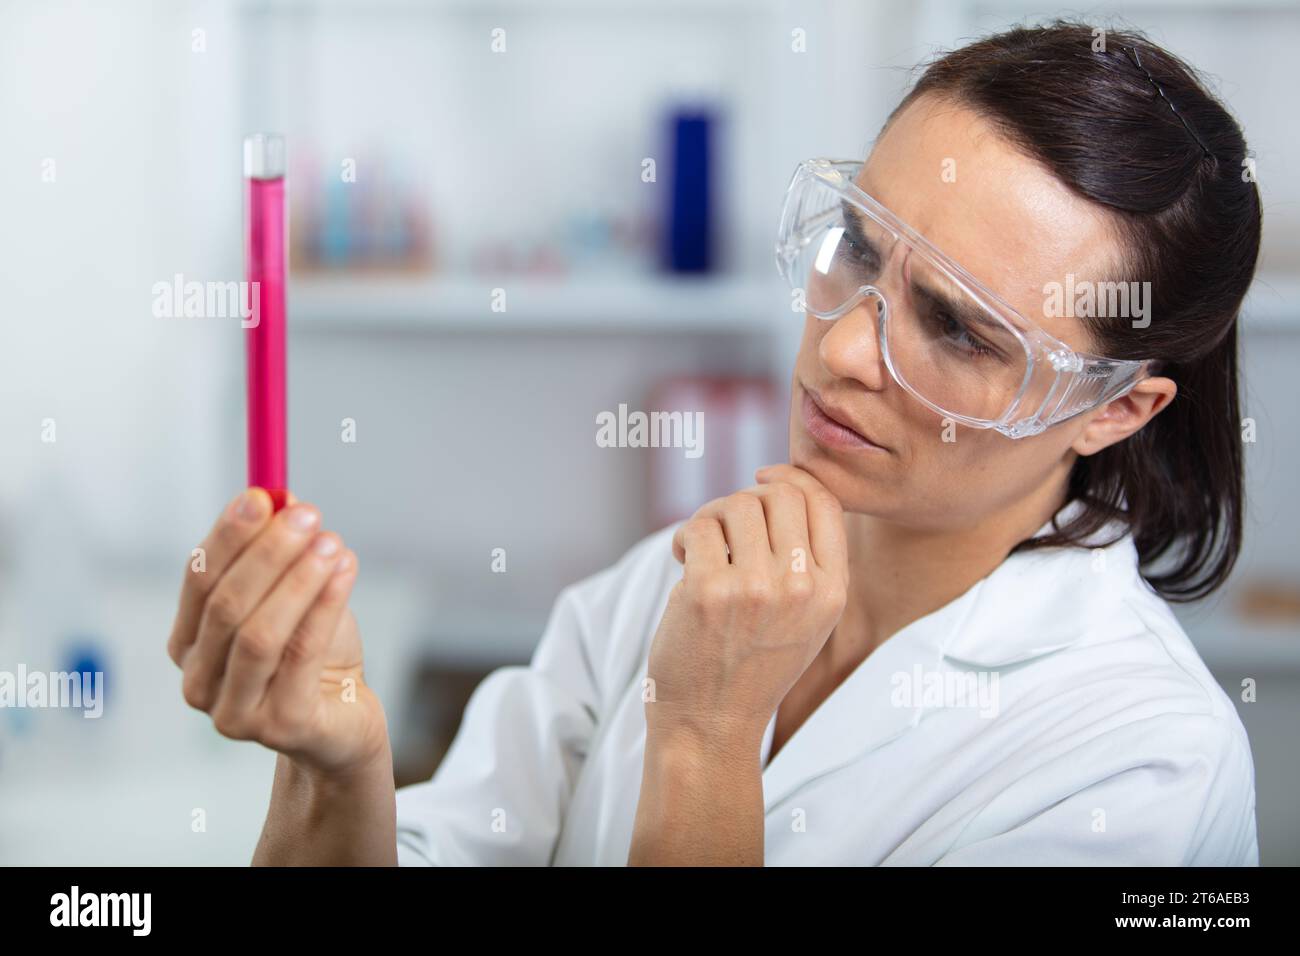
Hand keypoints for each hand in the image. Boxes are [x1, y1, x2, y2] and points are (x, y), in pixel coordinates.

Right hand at [167, 488, 388, 779]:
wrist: (345, 721)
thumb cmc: (313, 653)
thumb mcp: (296, 594)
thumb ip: (280, 549)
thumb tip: (281, 496)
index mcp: (188, 643)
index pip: (198, 579)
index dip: (228, 535)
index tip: (262, 494)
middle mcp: (199, 682)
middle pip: (226, 605)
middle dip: (268, 552)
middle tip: (308, 514)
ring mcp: (234, 712)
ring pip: (260, 633)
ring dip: (299, 579)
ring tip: (332, 542)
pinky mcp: (281, 727)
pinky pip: (301, 655)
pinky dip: (325, 605)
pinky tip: (346, 570)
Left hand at [644, 463, 848, 753]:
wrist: (711, 722)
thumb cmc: (752, 664)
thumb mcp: (807, 618)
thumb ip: (806, 561)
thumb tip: (779, 484)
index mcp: (832, 591)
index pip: (824, 502)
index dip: (791, 478)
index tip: (760, 479)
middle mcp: (801, 588)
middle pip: (779, 495)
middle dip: (744, 500)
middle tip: (722, 528)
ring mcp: (755, 590)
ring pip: (736, 505)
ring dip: (710, 517)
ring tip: (700, 547)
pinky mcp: (709, 593)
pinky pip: (697, 528)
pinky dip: (683, 537)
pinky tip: (681, 560)